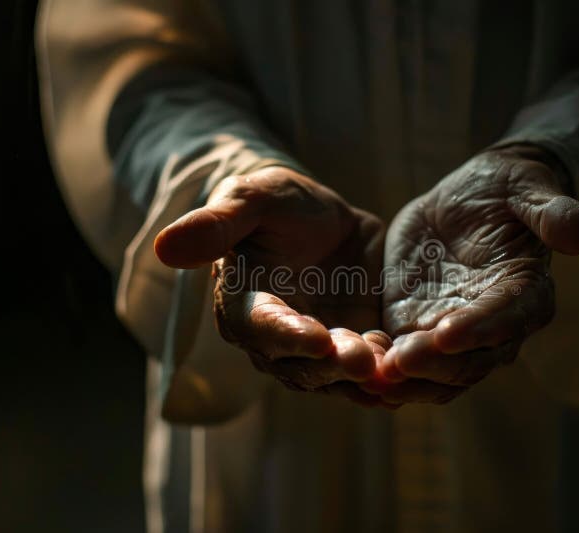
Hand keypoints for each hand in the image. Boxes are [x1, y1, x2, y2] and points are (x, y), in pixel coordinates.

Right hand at [154, 166, 386, 400]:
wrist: (317, 214)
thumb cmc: (273, 203)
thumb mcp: (249, 200)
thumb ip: (215, 224)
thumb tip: (163, 247)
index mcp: (245, 307)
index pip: (262, 329)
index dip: (288, 336)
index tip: (317, 338)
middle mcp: (280, 339)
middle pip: (303, 365)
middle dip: (333, 365)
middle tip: (362, 359)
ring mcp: (321, 347)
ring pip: (339, 376)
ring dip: (364, 377)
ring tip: (391, 367)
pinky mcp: (356, 343)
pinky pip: (372, 367)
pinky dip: (390, 371)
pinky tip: (415, 364)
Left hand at [371, 146, 578, 403]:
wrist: (467, 201)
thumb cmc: (504, 189)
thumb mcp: (525, 187)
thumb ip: (551, 211)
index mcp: (525, 292)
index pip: (510, 319)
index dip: (482, 329)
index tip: (449, 332)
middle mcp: (492, 325)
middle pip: (470, 360)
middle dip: (435, 364)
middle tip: (399, 360)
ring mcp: (452, 333)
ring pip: (436, 373)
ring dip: (406, 377)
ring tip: (372, 371)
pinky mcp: (416, 329)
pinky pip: (401, 360)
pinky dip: (381, 367)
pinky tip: (352, 360)